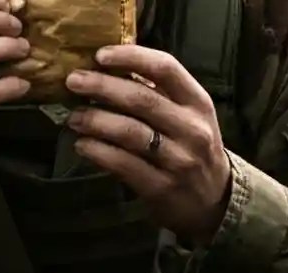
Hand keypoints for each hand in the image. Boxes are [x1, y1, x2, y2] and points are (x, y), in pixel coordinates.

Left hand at [65, 46, 232, 246]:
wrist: (214, 200)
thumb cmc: (193, 148)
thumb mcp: (189, 115)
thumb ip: (159, 93)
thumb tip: (111, 70)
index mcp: (198, 102)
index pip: (166, 68)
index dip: (131, 57)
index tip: (100, 56)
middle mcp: (192, 129)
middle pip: (142, 99)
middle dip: (102, 87)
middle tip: (73, 82)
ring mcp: (178, 160)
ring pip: (130, 132)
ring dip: (95, 121)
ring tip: (74, 117)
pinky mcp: (161, 188)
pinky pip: (123, 164)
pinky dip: (98, 152)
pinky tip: (82, 145)